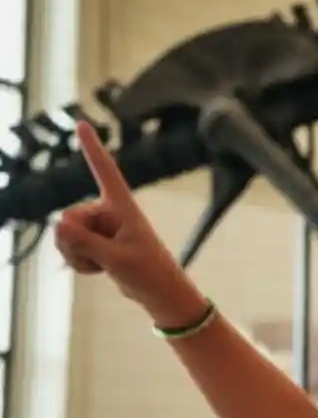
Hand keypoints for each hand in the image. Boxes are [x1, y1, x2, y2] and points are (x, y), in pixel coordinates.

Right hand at [55, 122, 205, 326]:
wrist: (159, 293)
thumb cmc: (148, 272)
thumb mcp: (116, 259)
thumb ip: (86, 242)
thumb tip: (58, 224)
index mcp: (123, 207)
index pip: (105, 172)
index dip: (92, 148)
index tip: (82, 123)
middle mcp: (110, 212)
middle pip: (69, 216)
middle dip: (73, 240)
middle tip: (96, 258)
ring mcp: (101, 228)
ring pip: (65, 233)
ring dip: (75, 253)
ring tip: (100, 265)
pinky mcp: (96, 242)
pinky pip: (70, 247)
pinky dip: (78, 261)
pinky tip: (97, 269)